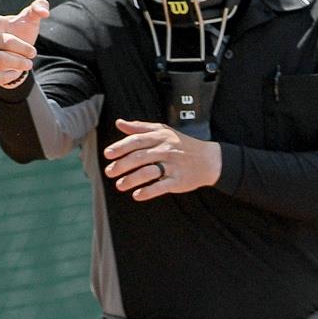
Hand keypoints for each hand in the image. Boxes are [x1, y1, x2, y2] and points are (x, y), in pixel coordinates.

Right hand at [0, 0, 47, 87]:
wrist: (19, 53)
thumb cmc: (21, 32)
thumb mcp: (31, 19)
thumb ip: (38, 7)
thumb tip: (45, 12)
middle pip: (4, 41)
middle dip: (23, 47)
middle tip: (34, 52)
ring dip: (18, 62)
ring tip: (29, 64)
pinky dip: (6, 77)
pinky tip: (16, 73)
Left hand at [103, 119, 222, 200]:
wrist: (209, 159)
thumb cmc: (182, 144)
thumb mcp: (163, 131)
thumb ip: (140, 127)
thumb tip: (119, 123)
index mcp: (160, 137)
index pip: (136, 141)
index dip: (120, 148)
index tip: (108, 154)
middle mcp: (165, 150)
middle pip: (139, 157)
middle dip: (121, 165)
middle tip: (109, 172)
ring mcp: (172, 166)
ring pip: (148, 172)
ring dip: (131, 180)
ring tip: (119, 186)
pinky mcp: (178, 181)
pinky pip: (161, 187)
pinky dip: (148, 192)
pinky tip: (137, 195)